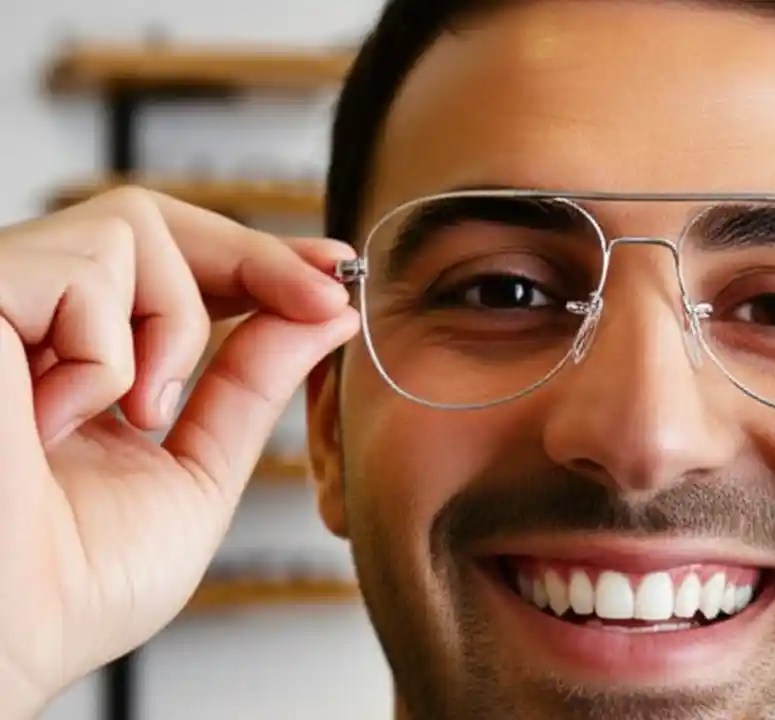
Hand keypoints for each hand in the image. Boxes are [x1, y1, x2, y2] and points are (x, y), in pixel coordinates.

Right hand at [0, 188, 358, 716]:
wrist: (7, 638)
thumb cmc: (74, 585)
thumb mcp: (196, 471)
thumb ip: (252, 385)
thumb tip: (325, 311)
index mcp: (84, 363)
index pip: (174, 269)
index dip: (258, 257)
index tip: (337, 269)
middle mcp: (35, 321)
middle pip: (154, 220)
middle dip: (255, 254)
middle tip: (321, 293)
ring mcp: (0, 303)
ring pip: (132, 228)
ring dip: (174, 328)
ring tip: (138, 414)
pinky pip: (82, 268)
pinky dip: (104, 355)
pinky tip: (57, 422)